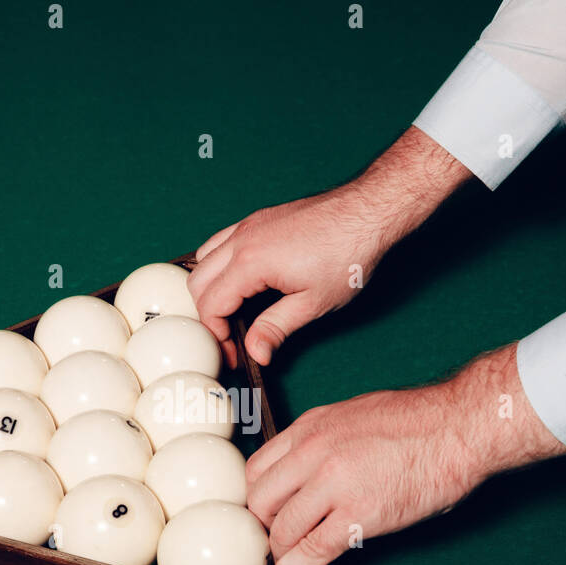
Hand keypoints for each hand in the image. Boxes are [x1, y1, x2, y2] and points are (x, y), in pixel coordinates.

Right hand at [188, 127, 471, 365]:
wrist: (368, 211)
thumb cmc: (347, 254)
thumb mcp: (312, 303)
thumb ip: (275, 328)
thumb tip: (255, 353)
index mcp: (250, 262)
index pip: (210, 305)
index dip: (216, 335)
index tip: (233, 352)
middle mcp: (241, 240)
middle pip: (197, 283)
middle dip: (207, 315)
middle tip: (229, 338)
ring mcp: (248, 226)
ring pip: (203, 259)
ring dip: (209, 288)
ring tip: (231, 312)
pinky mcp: (258, 220)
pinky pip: (220, 241)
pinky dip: (218, 265)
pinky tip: (238, 281)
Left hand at [246, 343, 565, 564]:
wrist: (461, 426)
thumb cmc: (419, 422)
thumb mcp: (354, 417)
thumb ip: (323, 443)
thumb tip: (305, 474)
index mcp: (311, 427)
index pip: (256, 470)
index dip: (259, 498)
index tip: (269, 512)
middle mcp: (314, 452)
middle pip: (260, 502)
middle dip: (265, 526)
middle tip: (281, 538)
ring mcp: (334, 484)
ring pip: (282, 530)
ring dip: (282, 552)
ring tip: (292, 560)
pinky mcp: (360, 515)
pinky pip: (312, 550)